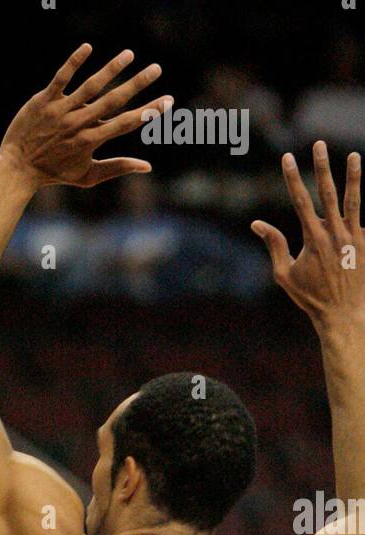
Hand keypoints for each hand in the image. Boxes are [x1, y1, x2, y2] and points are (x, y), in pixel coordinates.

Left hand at [0, 43, 171, 189]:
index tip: (169, 100)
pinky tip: (88, 47)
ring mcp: (62, 111)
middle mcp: (79, 124)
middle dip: (136, 85)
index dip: (149, 112)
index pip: (126, 124)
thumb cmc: (54, 173)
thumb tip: (148, 167)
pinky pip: (61, 79)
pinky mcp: (45, 101)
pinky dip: (74, 63)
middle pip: (113, 102)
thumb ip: (117, 168)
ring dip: (111, 70)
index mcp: (92, 141)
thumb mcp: (87, 176)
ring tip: (129, 54)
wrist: (18, 168)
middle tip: (156, 69)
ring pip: (90, 87)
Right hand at [252, 144, 363, 328]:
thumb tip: (257, 224)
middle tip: (319, 144)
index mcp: (313, 239)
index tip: (287, 157)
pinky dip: (361, 208)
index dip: (292, 177)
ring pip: (354, 200)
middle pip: (327, 192)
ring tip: (354, 156)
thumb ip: (274, 245)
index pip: (300, 200)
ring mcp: (354, 237)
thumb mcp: (285, 274)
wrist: (343, 315)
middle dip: (321, 166)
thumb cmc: (311, 297)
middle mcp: (335, 234)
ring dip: (353, 177)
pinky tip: (359, 188)